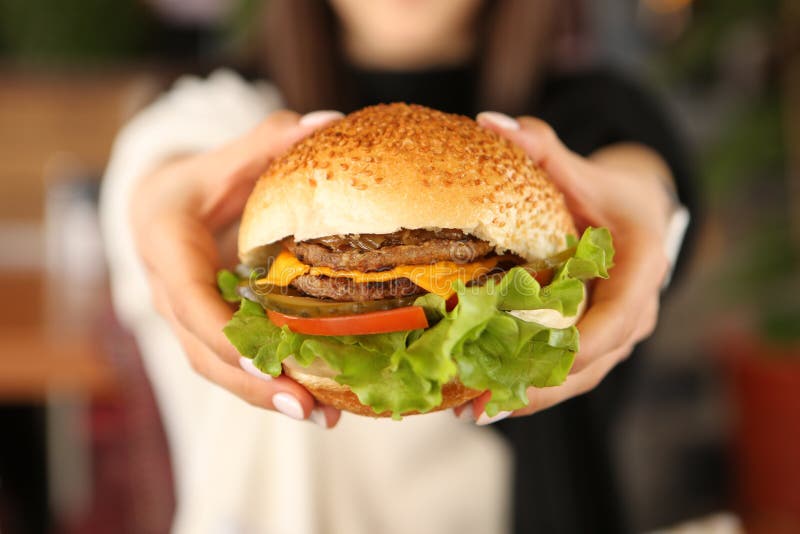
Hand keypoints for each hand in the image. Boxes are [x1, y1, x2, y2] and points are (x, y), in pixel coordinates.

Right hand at [131, 109, 344, 427]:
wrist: (161, 209)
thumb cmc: (197, 181)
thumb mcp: (227, 157)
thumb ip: (270, 140)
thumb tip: (329, 121)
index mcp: (166, 247)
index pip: (189, 299)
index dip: (225, 335)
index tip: (270, 363)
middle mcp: (168, 294)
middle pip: (204, 353)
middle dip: (255, 385)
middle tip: (309, 407)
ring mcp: (186, 321)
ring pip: (219, 371)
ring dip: (268, 398)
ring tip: (326, 416)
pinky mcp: (208, 333)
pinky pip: (235, 366)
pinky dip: (271, 385)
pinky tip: (320, 400)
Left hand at [456, 111, 674, 424]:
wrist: (635, 215)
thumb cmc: (607, 192)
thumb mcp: (581, 169)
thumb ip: (542, 147)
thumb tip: (489, 122)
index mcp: (640, 268)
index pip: (617, 318)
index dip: (578, 346)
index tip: (532, 364)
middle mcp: (635, 310)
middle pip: (591, 362)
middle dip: (537, 386)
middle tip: (481, 403)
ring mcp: (616, 333)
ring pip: (577, 377)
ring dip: (526, 397)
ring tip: (471, 411)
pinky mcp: (595, 342)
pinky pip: (566, 372)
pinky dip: (528, 386)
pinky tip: (483, 398)